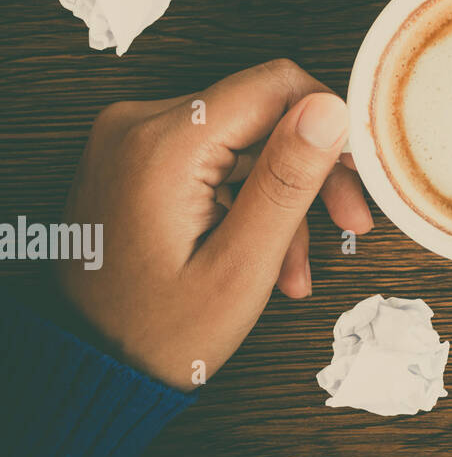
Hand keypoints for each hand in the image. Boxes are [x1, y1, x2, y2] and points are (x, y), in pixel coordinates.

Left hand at [57, 59, 372, 389]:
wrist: (89, 371)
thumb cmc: (156, 335)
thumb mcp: (239, 266)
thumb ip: (286, 179)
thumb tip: (329, 108)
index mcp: (162, 144)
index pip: (276, 85)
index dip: (329, 124)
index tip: (357, 173)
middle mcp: (138, 124)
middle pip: (263, 114)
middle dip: (309, 170)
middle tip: (350, 220)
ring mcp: (131, 139)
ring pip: (244, 140)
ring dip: (280, 194)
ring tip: (294, 263)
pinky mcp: (135, 157)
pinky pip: (213, 158)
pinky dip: (245, 199)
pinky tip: (262, 251)